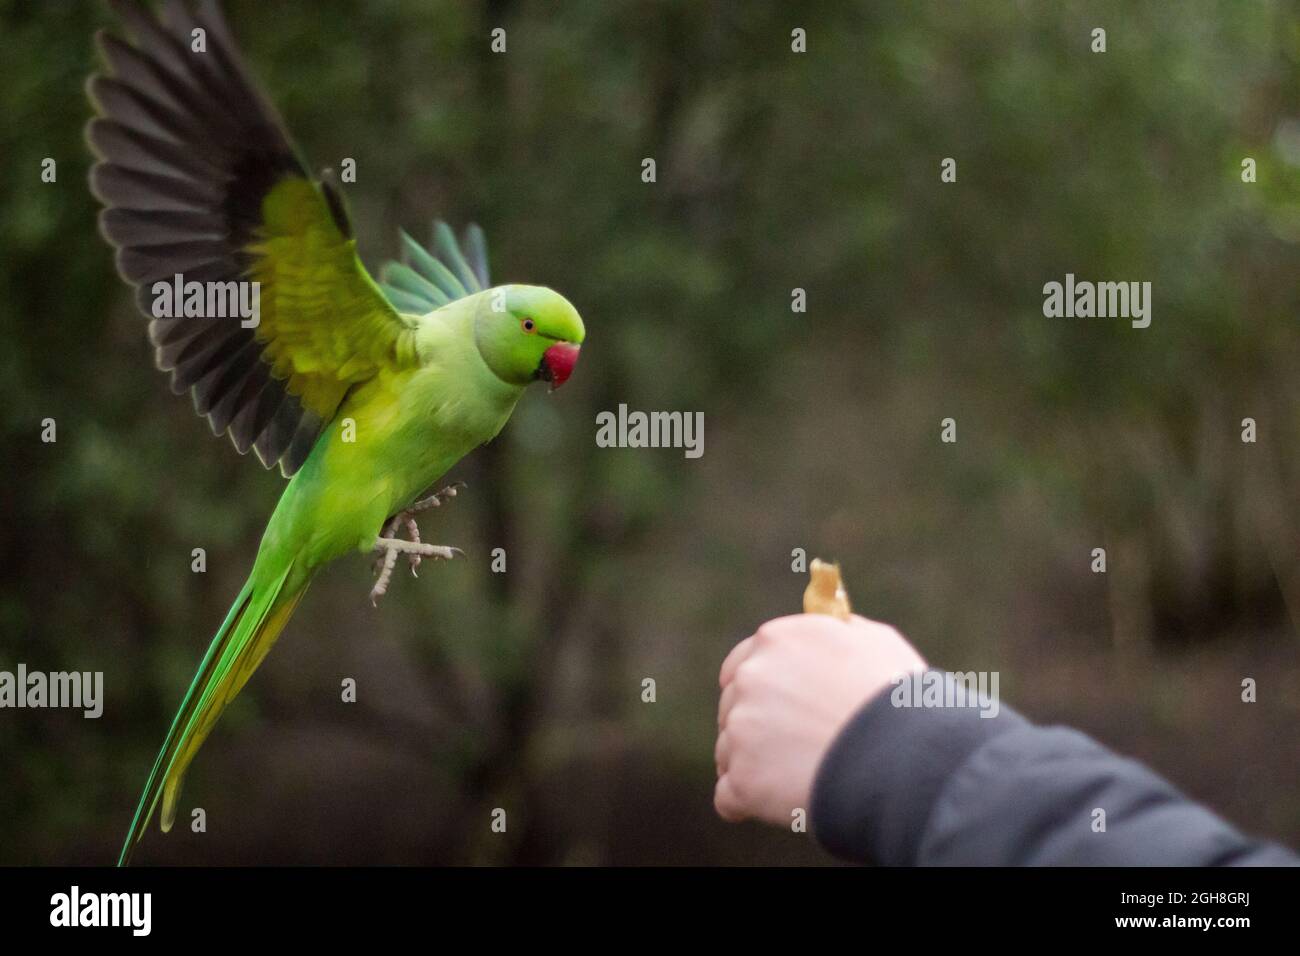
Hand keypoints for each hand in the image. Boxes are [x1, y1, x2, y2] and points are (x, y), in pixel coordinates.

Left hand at [713, 613, 925, 825]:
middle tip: (796, 751)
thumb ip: (839, 633)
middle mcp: (750, 678)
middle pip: (732, 708)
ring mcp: (742, 729)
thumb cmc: (898, 701)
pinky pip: (729, 796)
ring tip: (801, 778)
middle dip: (756, 730)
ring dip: (755, 766)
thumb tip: (832, 628)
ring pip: (729, 752)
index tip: (776, 712)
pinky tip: (776, 804)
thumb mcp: (875, 644)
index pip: (742, 665)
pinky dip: (748, 804)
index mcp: (776, 640)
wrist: (904, 760)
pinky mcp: (743, 779)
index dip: (759, 692)